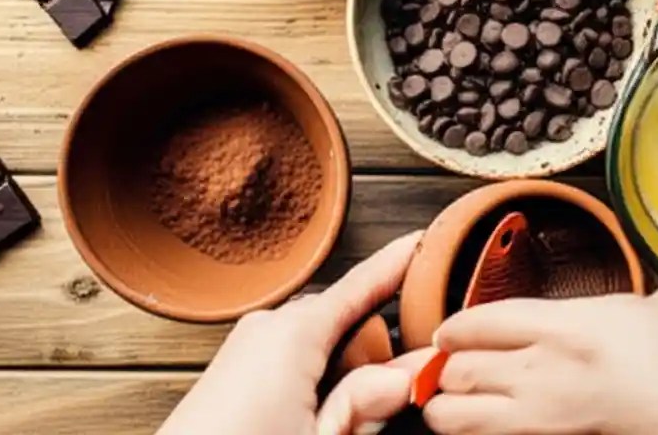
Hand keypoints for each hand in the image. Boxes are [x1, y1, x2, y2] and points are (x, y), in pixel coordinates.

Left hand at [158, 232, 428, 434]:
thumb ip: (367, 401)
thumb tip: (411, 372)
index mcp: (295, 333)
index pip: (362, 285)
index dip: (397, 263)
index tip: (423, 240)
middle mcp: (269, 325)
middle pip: (344, 316)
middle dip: (371, 346)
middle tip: (384, 393)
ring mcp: (248, 342)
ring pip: (318, 338)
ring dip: (340, 365)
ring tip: (334, 416)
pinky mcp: (234, 364)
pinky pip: (290, 352)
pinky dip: (313, 372)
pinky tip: (310, 412)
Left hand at [424, 280, 657, 434]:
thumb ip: (631, 298)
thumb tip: (627, 306)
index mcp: (567, 327)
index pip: (476, 323)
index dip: (452, 326)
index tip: (448, 329)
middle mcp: (547, 376)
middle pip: (456, 372)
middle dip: (442, 369)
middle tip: (444, 365)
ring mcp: (551, 421)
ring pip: (461, 420)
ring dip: (448, 408)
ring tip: (450, 400)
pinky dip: (481, 434)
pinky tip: (489, 425)